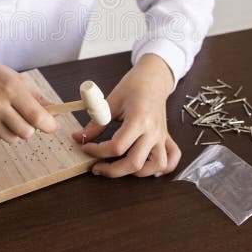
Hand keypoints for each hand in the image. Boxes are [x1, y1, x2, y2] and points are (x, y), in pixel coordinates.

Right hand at [0, 55, 58, 142]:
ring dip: (13, 131)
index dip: (49, 125)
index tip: (53, 127)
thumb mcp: (15, 78)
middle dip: (30, 129)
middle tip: (25, 119)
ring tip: (5, 115)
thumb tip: (54, 114)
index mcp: (11, 88)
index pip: (36, 116)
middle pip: (26, 132)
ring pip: (11, 139)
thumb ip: (36, 97)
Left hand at [72, 54, 180, 177]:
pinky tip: (148, 170)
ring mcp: (162, 136)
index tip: (85, 147)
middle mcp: (153, 131)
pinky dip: (162, 169)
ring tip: (121, 168)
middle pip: (135, 162)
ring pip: (156, 166)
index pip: (117, 146)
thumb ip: (96, 123)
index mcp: (139, 119)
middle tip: (97, 167)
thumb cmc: (133, 86)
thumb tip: (79, 137)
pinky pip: (171, 159)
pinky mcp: (166, 138)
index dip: (97, 151)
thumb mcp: (111, 102)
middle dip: (112, 170)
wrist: (153, 78)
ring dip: (138, 173)